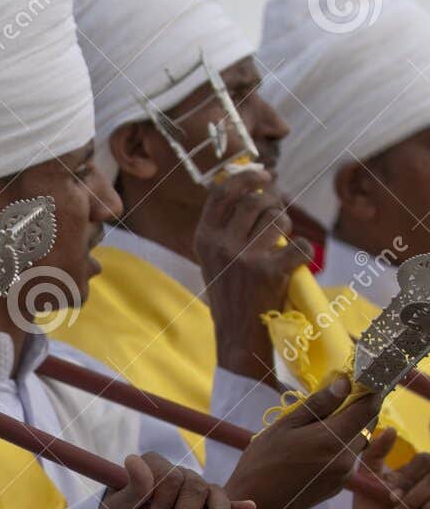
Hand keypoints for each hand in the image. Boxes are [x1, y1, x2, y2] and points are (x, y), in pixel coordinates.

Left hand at [98, 452, 254, 508]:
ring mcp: (189, 496)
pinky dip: (236, 508)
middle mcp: (173, 476)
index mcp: (151, 467)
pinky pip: (222, 508)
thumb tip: (133, 459)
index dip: (163, 504)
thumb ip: (131, 488)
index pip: (170, 477)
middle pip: (194, 486)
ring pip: (211, 495)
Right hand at [193, 170, 311, 381]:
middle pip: (254, 200)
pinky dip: (304, 251)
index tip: (263, 173)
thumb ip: (225, 224)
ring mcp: (245, 259)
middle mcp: (221, 245)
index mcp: (204, 238)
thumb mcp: (214, 257)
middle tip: (277, 213)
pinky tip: (295, 261)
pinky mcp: (270, 274)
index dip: (245, 176)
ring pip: (278, 219)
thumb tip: (253, 184)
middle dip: (272, 202)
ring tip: (282, 241)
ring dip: (286, 226)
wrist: (237, 335)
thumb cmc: (229, 292)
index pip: (222, 192)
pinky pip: (299, 245)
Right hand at [227, 376, 380, 508]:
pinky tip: (312, 448)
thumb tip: (345, 382)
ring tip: (317, 426)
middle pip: (366, 425)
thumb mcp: (285, 425)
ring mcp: (344, 474)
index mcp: (332, 439)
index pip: (368, 407)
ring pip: (357, 442)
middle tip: (336, 397)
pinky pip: (347, 459)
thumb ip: (318, 404)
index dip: (371, 388)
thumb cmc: (262, 461)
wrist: (256, 505)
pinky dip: (339, 447)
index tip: (363, 376)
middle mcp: (345, 458)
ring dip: (347, 429)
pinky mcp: (338, 486)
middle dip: (357, 408)